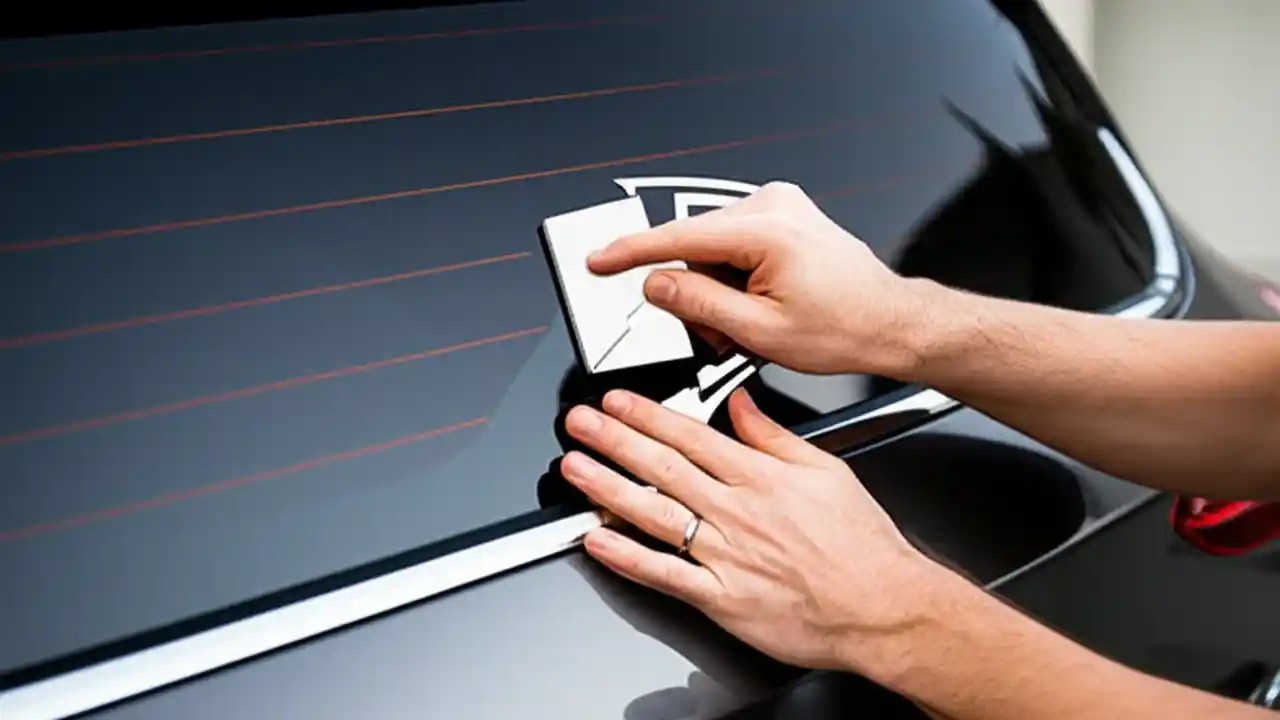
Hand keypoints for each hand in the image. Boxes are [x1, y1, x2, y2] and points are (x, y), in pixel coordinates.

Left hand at [559, 388, 948, 677]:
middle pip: (663, 467)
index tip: (616, 402)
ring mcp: (727, 555)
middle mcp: (738, 512)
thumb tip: (742, 404)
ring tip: (575, 468)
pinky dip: (627, 556)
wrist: (883, 608)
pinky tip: (598, 539)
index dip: (646, 416)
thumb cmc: (862, 546)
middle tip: (579, 423)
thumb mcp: (826, 470)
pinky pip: (665, 574)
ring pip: (655, 513)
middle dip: (614, 441)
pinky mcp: (722, 598)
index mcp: (761, 478)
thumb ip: (774, 436)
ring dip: (608, 487)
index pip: (691, 436)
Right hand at [587, 181, 927, 375]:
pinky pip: (734, 244)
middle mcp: (773, 205)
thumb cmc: (845, 327)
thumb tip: (656, 284)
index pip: (678, 236)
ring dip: (717, 289)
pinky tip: (755, 303)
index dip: (630, 252)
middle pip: (696, 246)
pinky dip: (734, 277)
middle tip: (720, 331)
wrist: (888, 323)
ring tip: (748, 322)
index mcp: (767, 230)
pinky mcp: (783, 215)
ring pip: (712, 248)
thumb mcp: (760, 330)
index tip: (598, 260)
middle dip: (697, 292)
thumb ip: (699, 304)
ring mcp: (780, 206)